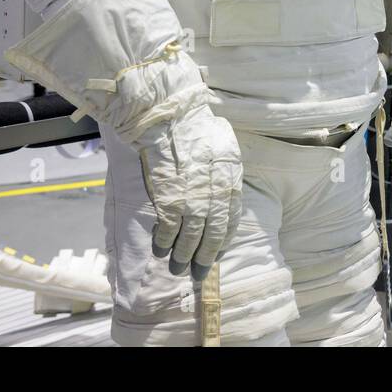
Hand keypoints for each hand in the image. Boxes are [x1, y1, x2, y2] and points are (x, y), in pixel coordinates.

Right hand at [134, 103, 242, 278]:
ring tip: (177, 268)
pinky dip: (164, 242)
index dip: (222, 242)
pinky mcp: (170, 199)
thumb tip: (224, 196)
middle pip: (212, 236)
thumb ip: (226, 175)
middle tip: (198, 273)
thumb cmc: (199, 129)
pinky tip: (160, 249)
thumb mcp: (226, 150)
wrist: (172, 118)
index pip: (230, 222)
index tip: (215, 253)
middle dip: (204, 258)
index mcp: (231, 183)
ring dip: (183, 256)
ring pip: (190, 238)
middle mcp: (215, 196)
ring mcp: (193, 199)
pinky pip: (169, 229)